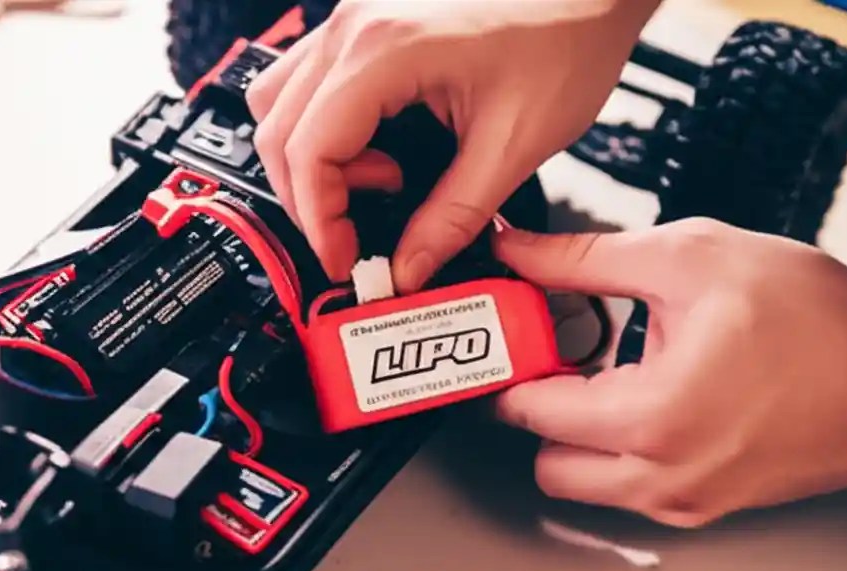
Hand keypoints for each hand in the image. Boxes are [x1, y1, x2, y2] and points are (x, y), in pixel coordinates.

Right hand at [245, 0, 661, 290]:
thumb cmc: (568, 35)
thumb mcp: (514, 145)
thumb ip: (453, 217)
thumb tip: (410, 268)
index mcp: (384, 51)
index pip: (309, 150)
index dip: (318, 220)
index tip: (346, 259)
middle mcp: (355, 25)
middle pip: (278, 128)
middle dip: (308, 198)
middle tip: (351, 239)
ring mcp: (356, 17)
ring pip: (281, 101)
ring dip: (311, 158)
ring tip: (377, 185)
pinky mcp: (369, 21)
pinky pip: (312, 80)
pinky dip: (327, 127)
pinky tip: (380, 147)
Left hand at [493, 218, 846, 526]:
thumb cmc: (823, 321)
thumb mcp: (691, 257)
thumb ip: (585, 258)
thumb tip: (517, 251)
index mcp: (649, 418)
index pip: (527, 409)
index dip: (508, 360)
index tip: (507, 327)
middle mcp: (660, 478)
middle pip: (544, 461)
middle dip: (536, 407)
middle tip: (554, 351)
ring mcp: (684, 502)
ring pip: (584, 483)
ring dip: (576, 433)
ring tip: (607, 369)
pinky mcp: (707, 506)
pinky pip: (630, 487)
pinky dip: (620, 447)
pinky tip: (651, 390)